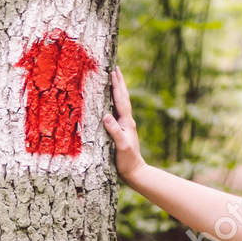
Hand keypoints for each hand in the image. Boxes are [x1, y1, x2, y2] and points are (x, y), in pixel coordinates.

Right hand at [101, 65, 145, 181]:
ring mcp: (125, 125)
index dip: (117, 85)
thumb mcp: (121, 145)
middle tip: (116, 68)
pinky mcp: (122, 130)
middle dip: (120, 82)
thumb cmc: (127, 160)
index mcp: (127, 122)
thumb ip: (115, 130)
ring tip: (115, 80)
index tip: (114, 71)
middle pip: (123, 97)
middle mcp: (127, 121)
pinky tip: (112, 102)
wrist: (135, 172)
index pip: (121, 100)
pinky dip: (115, 102)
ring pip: (122, 103)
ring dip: (119, 90)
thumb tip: (106, 116)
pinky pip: (118, 111)